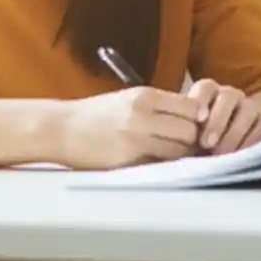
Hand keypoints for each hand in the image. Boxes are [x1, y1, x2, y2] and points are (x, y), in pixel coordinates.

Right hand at [58, 87, 204, 169]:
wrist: (62, 128)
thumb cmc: (96, 115)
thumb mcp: (128, 99)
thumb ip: (157, 106)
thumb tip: (191, 116)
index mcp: (145, 95)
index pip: (191, 106)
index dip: (197, 118)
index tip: (195, 126)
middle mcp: (143, 113)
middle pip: (190, 129)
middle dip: (193, 139)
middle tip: (189, 145)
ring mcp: (136, 137)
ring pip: (180, 149)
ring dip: (182, 154)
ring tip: (175, 156)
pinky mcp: (128, 158)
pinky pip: (161, 163)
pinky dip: (166, 164)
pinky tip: (160, 163)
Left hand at [185, 79, 260, 154]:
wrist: (226, 143)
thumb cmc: (198, 138)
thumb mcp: (188, 133)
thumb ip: (183, 132)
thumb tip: (172, 143)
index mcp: (208, 91)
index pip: (205, 88)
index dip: (201, 101)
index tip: (198, 120)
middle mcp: (229, 95)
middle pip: (228, 96)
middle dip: (218, 121)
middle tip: (206, 144)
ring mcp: (249, 106)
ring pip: (247, 111)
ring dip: (234, 133)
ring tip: (222, 154)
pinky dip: (251, 141)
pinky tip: (239, 156)